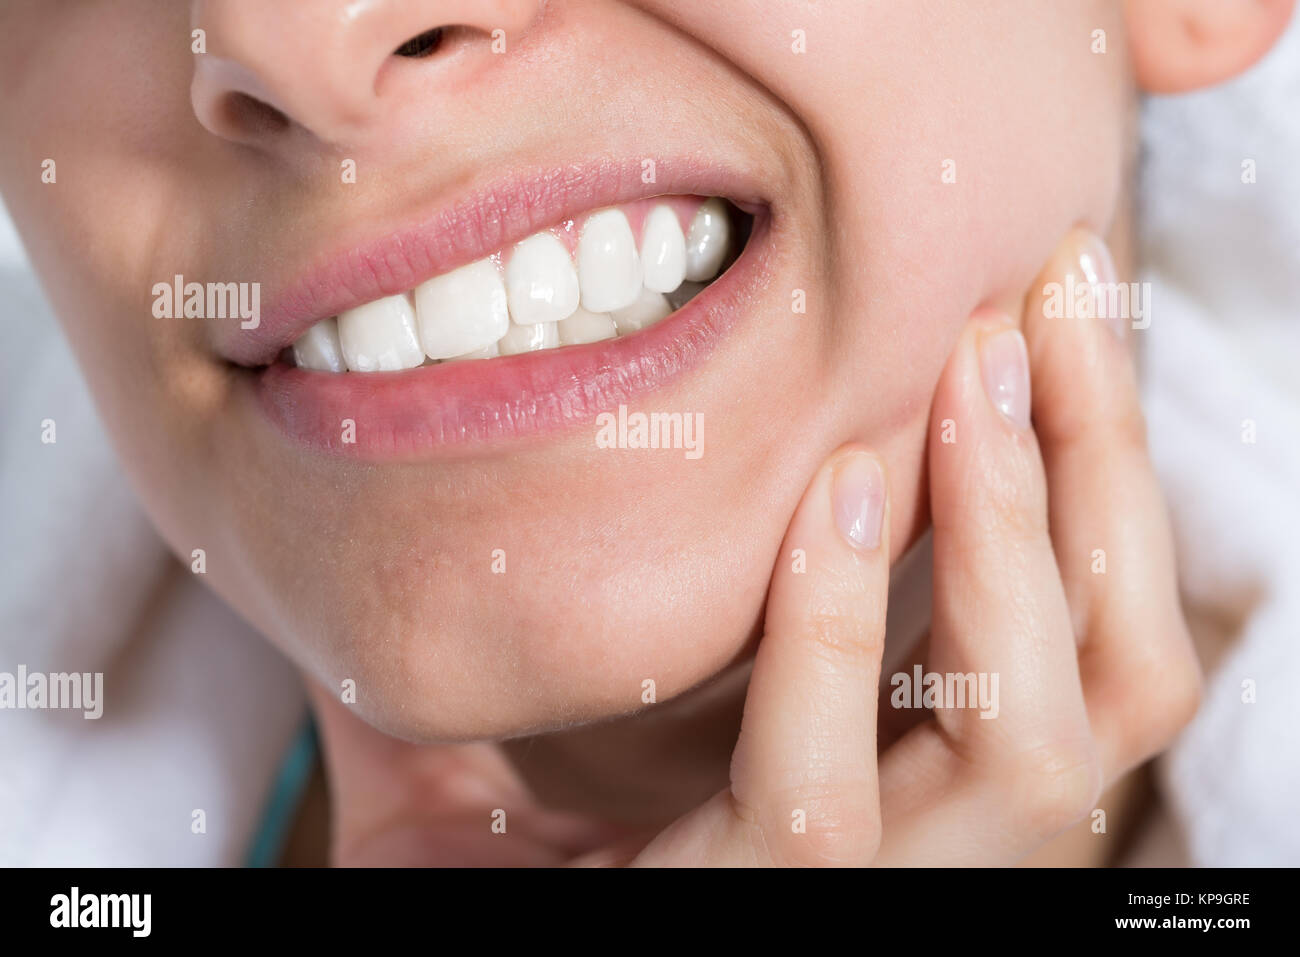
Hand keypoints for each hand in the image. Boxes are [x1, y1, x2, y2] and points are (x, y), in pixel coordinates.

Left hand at [628, 228, 1200, 864]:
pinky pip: (817, 798)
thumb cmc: (641, 759)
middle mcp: (963, 836)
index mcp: (976, 759)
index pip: (1112, 625)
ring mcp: (877, 883)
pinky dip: (836, 635)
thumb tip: (910, 361)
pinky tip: (835, 496)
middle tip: (1035, 305)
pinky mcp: (753, 899)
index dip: (1113, 459)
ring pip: (1023, 750)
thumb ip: (845, 547)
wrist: (526, 887)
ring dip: (1007, 541)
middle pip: (1119, 676)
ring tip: (971, 377)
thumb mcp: (759, 632)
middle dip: (1093, 471)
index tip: (1072, 289)